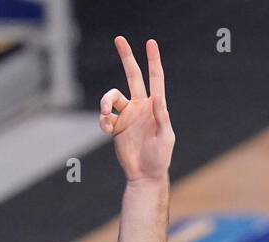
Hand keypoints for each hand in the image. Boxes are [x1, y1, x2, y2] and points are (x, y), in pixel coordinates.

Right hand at [100, 37, 174, 183]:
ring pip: (111, 96)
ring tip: (106, 115)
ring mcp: (127, 115)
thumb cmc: (160, 158)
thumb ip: (162, 117)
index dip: (153, 61)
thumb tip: (157, 97)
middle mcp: (140, 106)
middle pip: (132, 76)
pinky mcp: (116, 126)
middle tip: (119, 39)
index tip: (151, 43)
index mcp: (155, 107)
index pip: (155, 79)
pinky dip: (103, 120)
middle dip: (126, 57)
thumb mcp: (165, 138)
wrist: (145, 175)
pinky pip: (105, 116)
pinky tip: (106, 129)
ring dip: (105, 102)